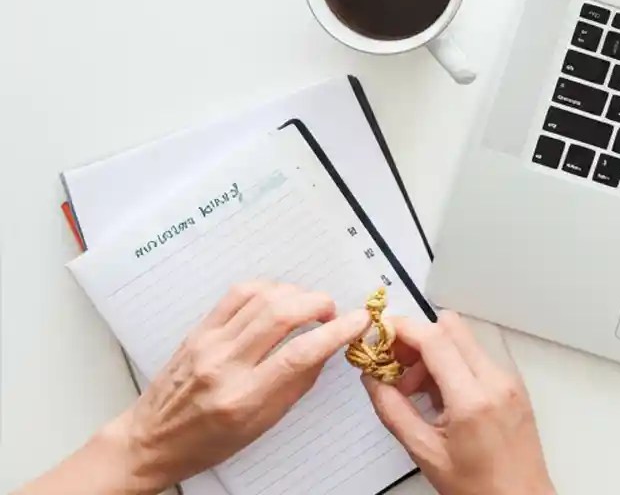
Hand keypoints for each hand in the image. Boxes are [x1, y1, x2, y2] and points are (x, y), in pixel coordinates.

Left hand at [91, 282, 366, 492]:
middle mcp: (224, 366)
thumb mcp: (263, 424)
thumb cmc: (207, 441)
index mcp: (244, 398)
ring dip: (295, 293)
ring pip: (261, 297)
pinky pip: (237, 294)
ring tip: (307, 306)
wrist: (152, 439)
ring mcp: (208, 344)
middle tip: (332, 312)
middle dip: (318, 303)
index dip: (337, 332)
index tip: (358, 321)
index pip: (300, 354)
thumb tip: (326, 349)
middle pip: (281, 314)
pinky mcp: (198, 330)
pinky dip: (266, 288)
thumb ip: (296, 384)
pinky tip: (278, 298)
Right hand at [362, 312, 554, 494]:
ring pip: (464, 340)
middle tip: (395, 364)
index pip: (434, 339)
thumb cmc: (480, 487)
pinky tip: (440, 394)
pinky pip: (477, 357)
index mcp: (473, 400)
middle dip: (417, 338)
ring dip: (434, 352)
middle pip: (451, 327)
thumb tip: (373, 380)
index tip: (381, 335)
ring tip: (415, 389)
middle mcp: (496, 381)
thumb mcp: (425, 453)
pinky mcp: (513, 384)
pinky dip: (453, 364)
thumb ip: (393, 411)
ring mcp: (509, 380)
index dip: (402, 329)